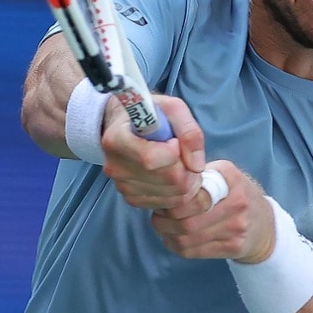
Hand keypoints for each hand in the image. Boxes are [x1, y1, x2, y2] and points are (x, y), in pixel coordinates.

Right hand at [101, 94, 206, 210]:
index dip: (174, 152)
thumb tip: (197, 166)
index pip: (151, 159)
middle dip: (187, 168)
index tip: (175, 141)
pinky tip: (174, 175)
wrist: (127, 126)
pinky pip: (166, 204)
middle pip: (168, 180)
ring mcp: (122, 186)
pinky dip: (178, 192)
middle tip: (186, 155)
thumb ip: (189, 131)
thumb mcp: (172, 108)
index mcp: (117, 140)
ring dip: (186, 181)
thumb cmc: (151, 112)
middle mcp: (115, 167)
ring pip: (172, 196)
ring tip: (181, 163)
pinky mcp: (132, 199)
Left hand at [149, 160, 276, 263]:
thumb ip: (199, 173)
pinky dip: (176, 246)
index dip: (171, 201)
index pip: (192, 194)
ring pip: (187, 239)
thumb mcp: (225, 174)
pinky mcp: (233, 248)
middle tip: (158, 216)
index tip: (164, 199)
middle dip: (164, 221)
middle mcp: (237, 204)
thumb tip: (167, 180)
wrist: (264, 225)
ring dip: (168, 235)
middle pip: (187, 221)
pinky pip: (194, 252)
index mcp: (231, 179)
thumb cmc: (237, 195)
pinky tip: (174, 239)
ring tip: (164, 227)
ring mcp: (237, 229)